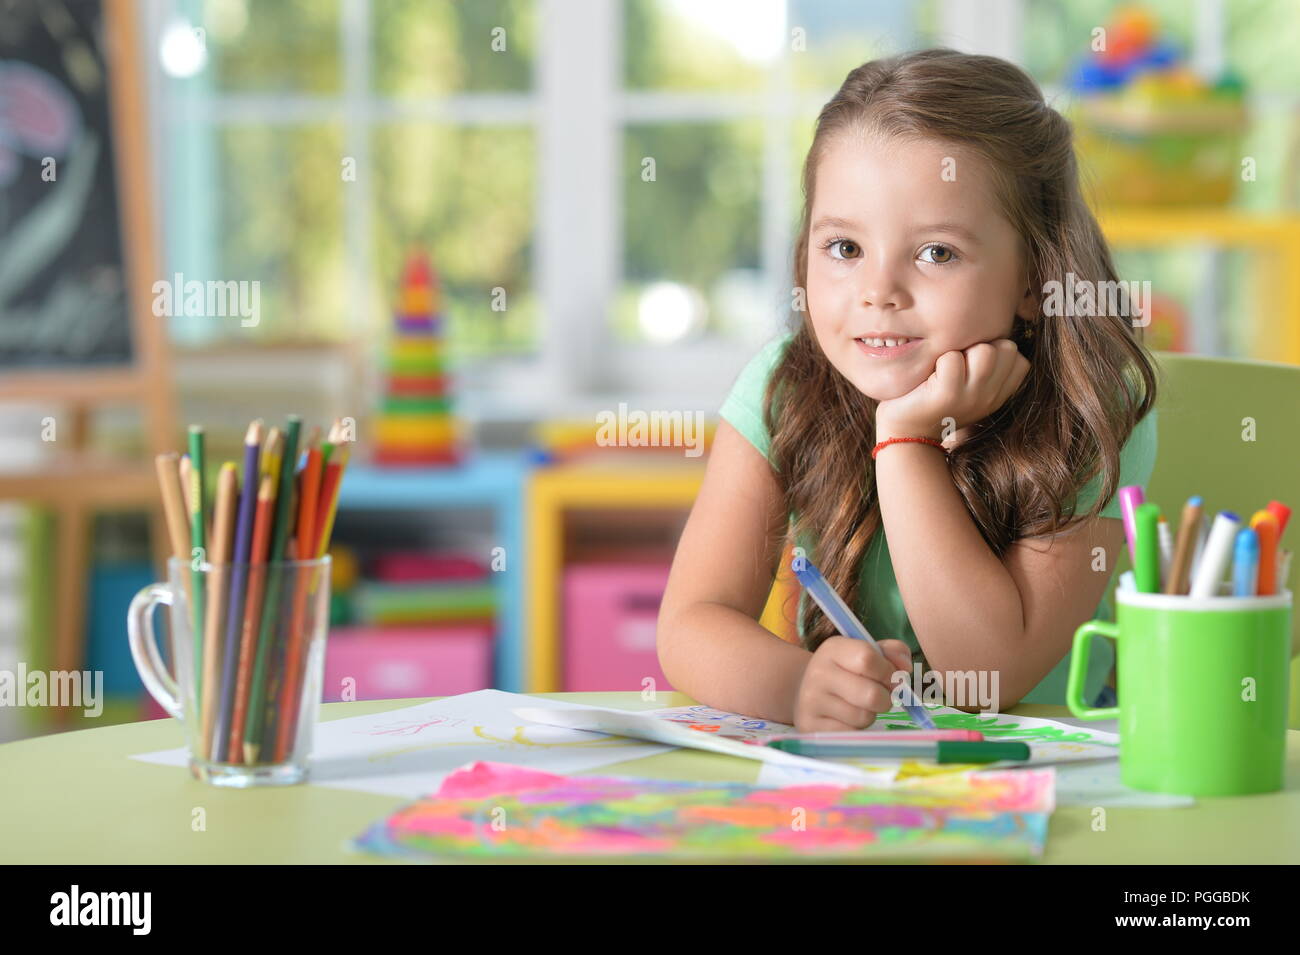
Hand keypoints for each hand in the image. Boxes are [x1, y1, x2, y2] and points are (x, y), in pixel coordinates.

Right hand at [792, 636, 913, 731]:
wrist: (806, 690)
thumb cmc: (847, 671)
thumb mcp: (866, 652)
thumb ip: (893, 653)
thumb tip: (905, 669)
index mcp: (833, 649)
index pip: (868, 659)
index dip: (888, 672)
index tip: (890, 678)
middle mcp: (818, 673)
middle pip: (871, 694)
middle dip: (885, 699)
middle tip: (880, 696)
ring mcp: (811, 701)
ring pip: (863, 717)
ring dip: (870, 715)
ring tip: (859, 706)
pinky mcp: (810, 726)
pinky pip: (851, 734)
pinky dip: (857, 730)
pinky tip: (847, 719)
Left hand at [874, 339, 1029, 442]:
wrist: (907, 432)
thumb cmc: (935, 399)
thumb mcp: (970, 385)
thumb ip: (988, 364)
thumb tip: (994, 322)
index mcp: (998, 394)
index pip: (1018, 357)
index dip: (996, 350)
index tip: (972, 364)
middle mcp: (990, 397)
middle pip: (1005, 347)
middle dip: (979, 347)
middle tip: (955, 365)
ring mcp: (971, 397)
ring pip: (984, 351)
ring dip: (960, 352)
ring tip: (944, 370)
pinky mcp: (947, 395)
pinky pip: (952, 358)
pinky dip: (938, 360)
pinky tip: (930, 377)